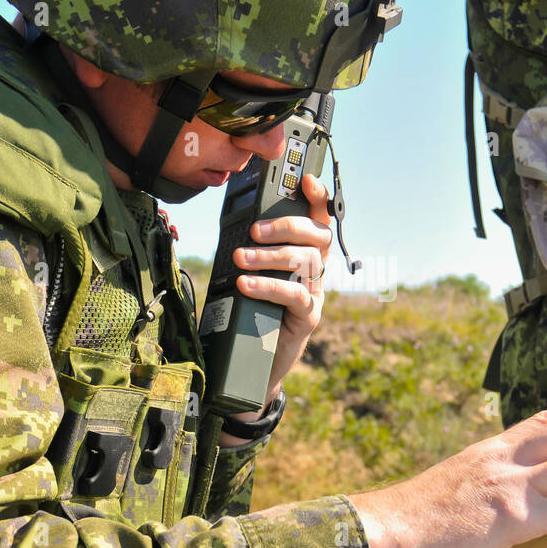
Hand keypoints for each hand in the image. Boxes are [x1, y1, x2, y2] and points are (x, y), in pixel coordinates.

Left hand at [219, 172, 330, 441]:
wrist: (255, 367)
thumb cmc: (251, 315)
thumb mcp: (249, 278)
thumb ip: (249, 254)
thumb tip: (228, 227)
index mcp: (305, 255)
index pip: (318, 219)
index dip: (317, 198)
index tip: (305, 180)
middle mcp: (316, 272)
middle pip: (316, 237)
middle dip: (286, 226)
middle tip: (255, 230)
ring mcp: (315, 295)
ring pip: (305, 263)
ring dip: (270, 256)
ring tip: (240, 258)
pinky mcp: (308, 319)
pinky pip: (296, 297)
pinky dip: (269, 287)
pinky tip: (246, 285)